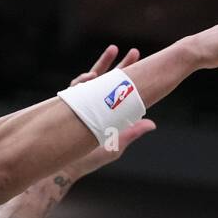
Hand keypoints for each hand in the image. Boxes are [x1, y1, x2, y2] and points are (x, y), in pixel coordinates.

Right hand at [65, 46, 156, 178]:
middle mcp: (96, 106)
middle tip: (135, 52)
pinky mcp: (69, 106)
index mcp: (109, 113)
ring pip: (93, 79)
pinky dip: (83, 80)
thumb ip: (131, 133)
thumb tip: (152, 123)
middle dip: (121, 65)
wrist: (66, 167)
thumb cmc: (91, 160)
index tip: (144, 66)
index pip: (122, 92)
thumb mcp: (116, 145)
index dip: (132, 79)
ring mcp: (82, 104)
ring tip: (113, 49)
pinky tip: (91, 75)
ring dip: (103, 64)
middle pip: (110, 80)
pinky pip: (76, 88)